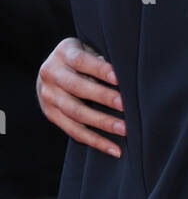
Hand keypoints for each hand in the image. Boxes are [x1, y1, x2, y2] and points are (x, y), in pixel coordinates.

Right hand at [37, 37, 124, 155]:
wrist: (53, 69)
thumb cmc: (84, 58)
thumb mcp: (90, 50)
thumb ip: (103, 59)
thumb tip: (127, 73)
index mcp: (63, 53)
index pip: (81, 61)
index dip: (100, 70)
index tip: (119, 78)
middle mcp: (51, 73)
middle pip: (78, 88)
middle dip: (104, 97)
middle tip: (126, 105)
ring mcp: (48, 96)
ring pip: (76, 112)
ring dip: (102, 122)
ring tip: (125, 129)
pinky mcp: (51, 115)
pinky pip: (74, 131)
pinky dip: (95, 141)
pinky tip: (115, 149)